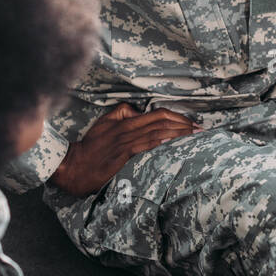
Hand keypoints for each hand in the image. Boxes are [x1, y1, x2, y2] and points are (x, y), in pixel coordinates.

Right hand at [51, 102, 197, 196]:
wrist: (74, 165)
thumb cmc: (90, 146)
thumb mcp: (104, 122)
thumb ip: (122, 113)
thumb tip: (139, 110)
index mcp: (126, 120)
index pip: (158, 114)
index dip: (178, 117)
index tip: (193, 123)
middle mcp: (128, 129)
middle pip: (162, 122)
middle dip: (185, 125)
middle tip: (201, 131)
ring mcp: (126, 142)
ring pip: (157, 133)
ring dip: (178, 134)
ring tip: (195, 138)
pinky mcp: (123, 156)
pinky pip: (145, 147)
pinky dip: (160, 144)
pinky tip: (174, 145)